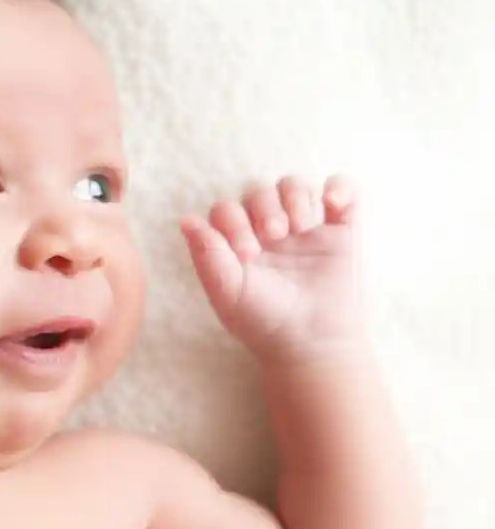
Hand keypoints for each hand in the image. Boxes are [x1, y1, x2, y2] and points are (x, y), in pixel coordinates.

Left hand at [179, 175, 365, 364]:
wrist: (311, 342)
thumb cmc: (264, 320)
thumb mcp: (228, 291)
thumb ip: (208, 255)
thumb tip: (185, 220)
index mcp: (238, 241)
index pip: (229, 209)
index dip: (234, 221)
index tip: (248, 254)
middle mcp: (269, 229)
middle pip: (261, 192)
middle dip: (265, 206)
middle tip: (275, 234)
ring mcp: (305, 227)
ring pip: (296, 186)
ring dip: (297, 197)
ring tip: (300, 228)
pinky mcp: (342, 229)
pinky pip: (344, 191)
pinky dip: (340, 188)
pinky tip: (333, 204)